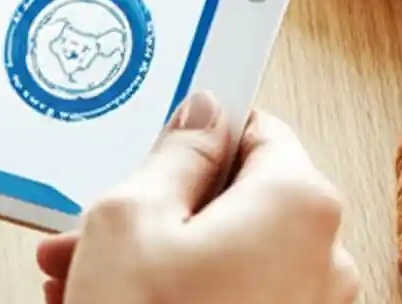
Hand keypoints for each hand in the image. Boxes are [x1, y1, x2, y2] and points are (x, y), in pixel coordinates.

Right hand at [36, 92, 358, 303]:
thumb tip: (202, 116)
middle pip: (233, 200)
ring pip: (223, 255)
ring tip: (79, 278)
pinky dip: (179, 295)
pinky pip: (232, 298)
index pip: (256, 128)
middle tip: (88, 229)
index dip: (195, 133)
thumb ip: (173, 153)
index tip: (156, 143)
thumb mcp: (129, 216)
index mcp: (298, 203)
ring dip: (153, 257)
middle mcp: (323, 257)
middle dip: (154, 208)